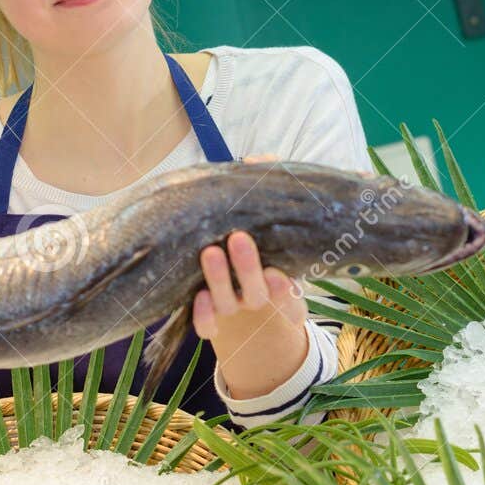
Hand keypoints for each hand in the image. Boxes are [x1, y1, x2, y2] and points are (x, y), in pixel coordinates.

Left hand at [194, 153, 309, 398]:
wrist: (248, 309)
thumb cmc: (259, 252)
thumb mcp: (272, 230)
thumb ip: (270, 192)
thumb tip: (259, 158)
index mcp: (279, 282)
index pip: (287, 289)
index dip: (283, 285)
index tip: (278, 271)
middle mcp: (257, 297)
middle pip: (256, 292)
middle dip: (248, 267)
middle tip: (238, 239)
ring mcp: (233, 310)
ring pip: (227, 304)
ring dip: (219, 281)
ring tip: (210, 253)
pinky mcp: (212, 320)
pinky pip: (206, 326)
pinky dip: (203, 316)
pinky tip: (197, 297)